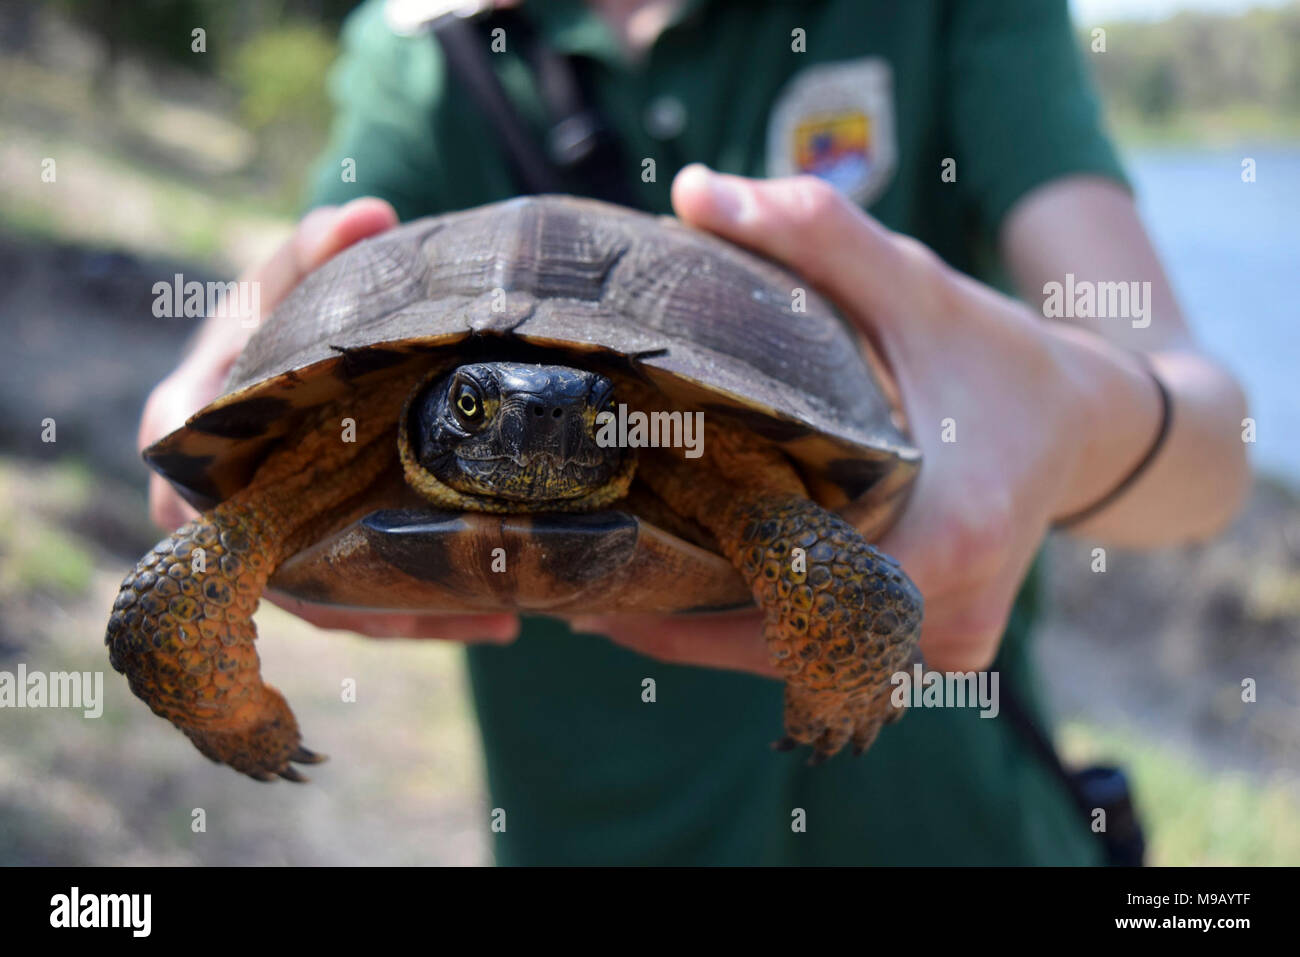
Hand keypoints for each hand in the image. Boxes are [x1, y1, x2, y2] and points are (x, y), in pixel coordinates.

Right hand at [139, 197, 518, 644]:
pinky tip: (500, 616)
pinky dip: (426, 612)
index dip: (223, 515)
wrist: (303, 357)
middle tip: (443, 601)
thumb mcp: (291, 280)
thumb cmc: (282, 316)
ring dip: (410, 616)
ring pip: (328, 601)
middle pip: (276, 566)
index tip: (294, 540)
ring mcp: (275, 540)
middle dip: (359, 593)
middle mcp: (225, 500)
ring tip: (496, 618)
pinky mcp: (319, 562)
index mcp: (194, 426)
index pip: (184, 476)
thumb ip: (316, 250)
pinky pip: (365, 603)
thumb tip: (368, 211)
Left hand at [573, 165, 1156, 673]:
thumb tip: (693, 190)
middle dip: (685, 628)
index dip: (697, 606)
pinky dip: (762, 635)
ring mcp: (947, 645)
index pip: (800, 599)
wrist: (1083, 423)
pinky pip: (832, 661)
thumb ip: (816, 232)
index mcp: (953, 535)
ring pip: (806, 667)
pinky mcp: (937, 651)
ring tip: (622, 605)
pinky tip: (694, 600)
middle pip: (788, 649)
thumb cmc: (996, 356)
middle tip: (591, 599)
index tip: (612, 591)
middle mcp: (952, 612)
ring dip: (716, 640)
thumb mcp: (916, 282)